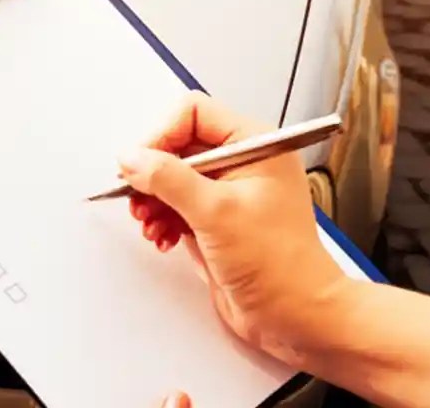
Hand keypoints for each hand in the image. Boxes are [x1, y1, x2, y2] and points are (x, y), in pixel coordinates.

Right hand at [117, 91, 350, 365]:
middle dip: (152, 171)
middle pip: (178, 145)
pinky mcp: (215, 221)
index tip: (141, 162)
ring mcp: (227, 193)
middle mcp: (241, 163)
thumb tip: (133, 158)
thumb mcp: (216, 213)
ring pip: (172, 177)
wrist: (296, 316)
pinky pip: (175, 205)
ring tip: (148, 220)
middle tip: (136, 193)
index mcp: (254, 145)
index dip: (162, 134)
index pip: (193, 114)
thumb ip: (169, 179)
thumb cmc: (281, 265)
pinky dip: (161, 218)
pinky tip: (161, 237)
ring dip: (152, 198)